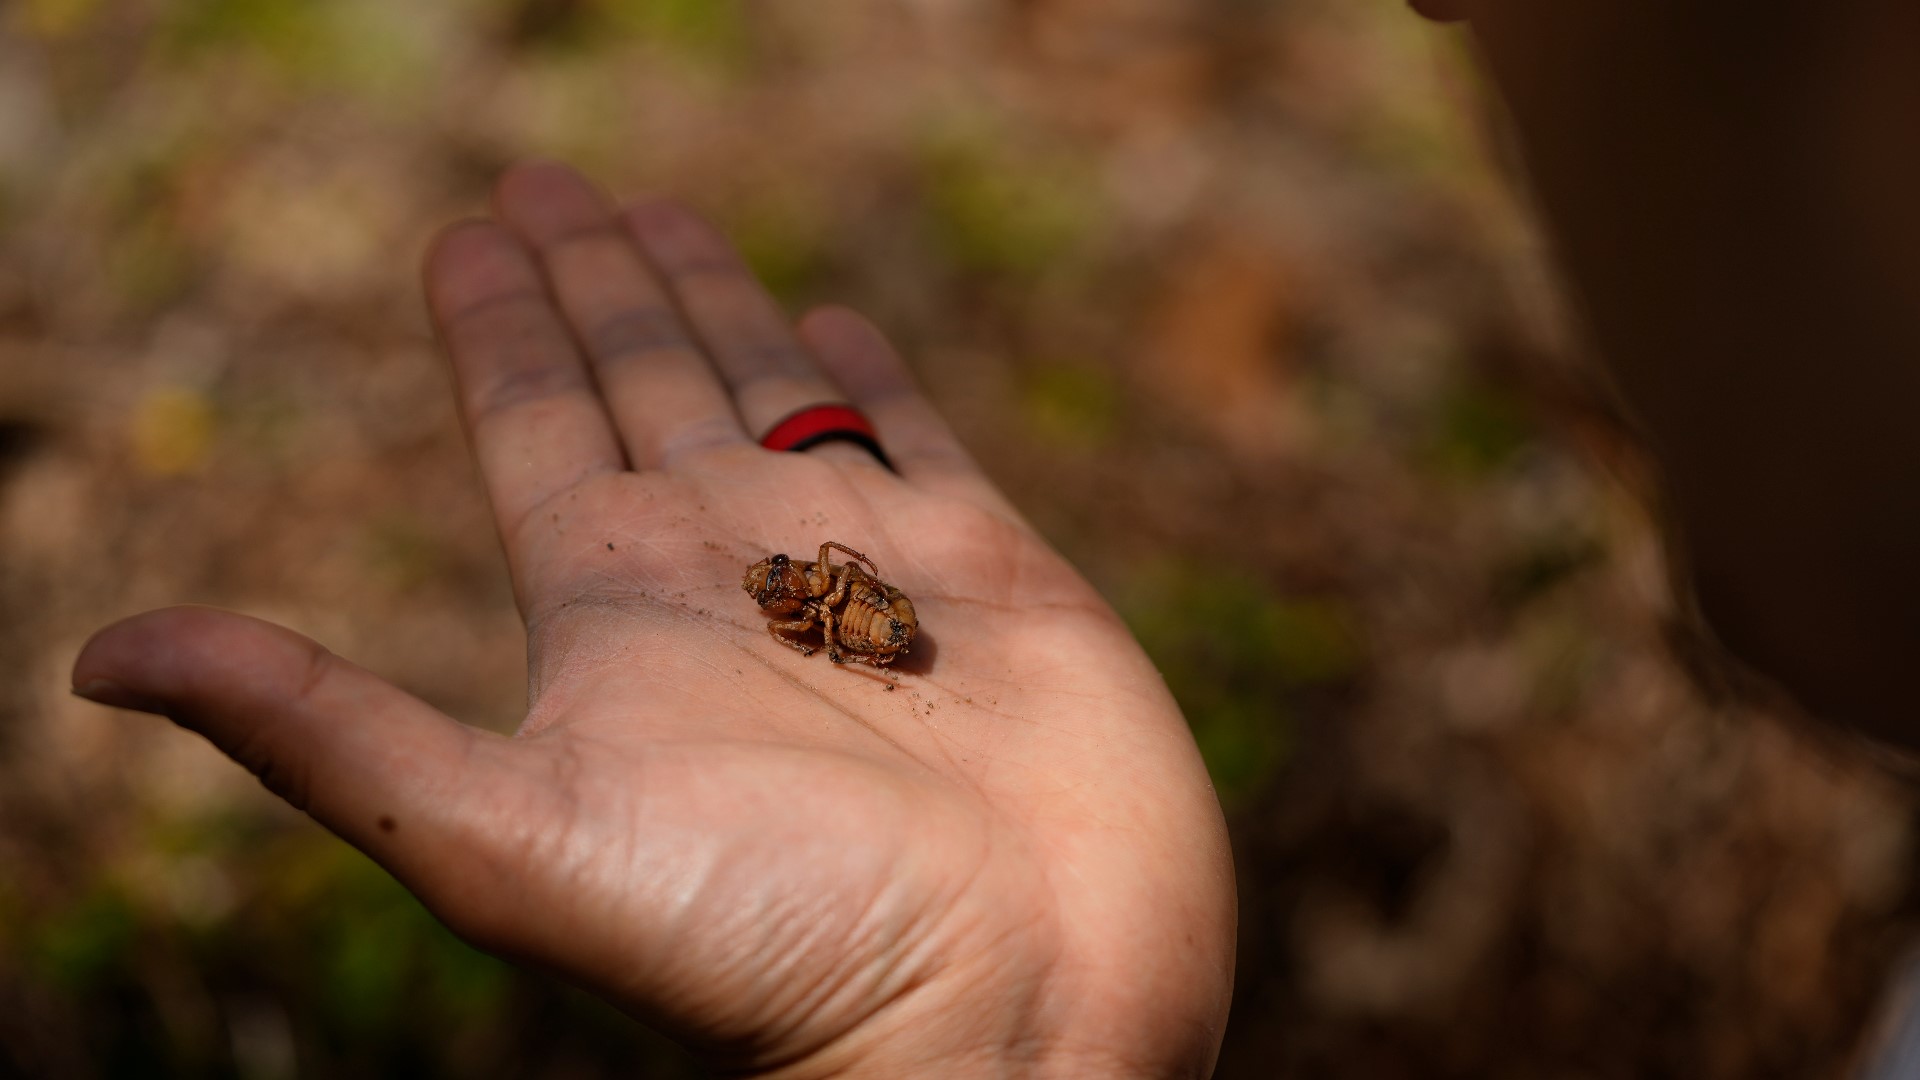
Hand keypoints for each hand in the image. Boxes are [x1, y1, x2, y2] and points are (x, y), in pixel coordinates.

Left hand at [71, 162, 1234, 1077]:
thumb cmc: (778, 946)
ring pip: (772, 390)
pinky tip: (837, 325)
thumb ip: (328, 733)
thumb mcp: (516, 841)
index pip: (535, 426)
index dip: (494, 328)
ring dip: (715, 301)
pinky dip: (876, 376)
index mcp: (616, 612)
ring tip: (658, 214)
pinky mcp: (997, 569)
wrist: (1017, 1007)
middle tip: (544, 183)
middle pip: (641, 382)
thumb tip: (96, 658)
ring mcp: (869, 564)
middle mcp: (732, 574)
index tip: (462, 230)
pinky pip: (920, 437)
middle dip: (593, 283)